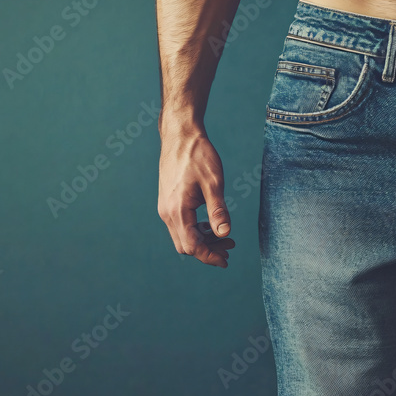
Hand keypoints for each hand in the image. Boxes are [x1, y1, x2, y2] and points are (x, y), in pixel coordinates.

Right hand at [158, 127, 234, 267]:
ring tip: (226, 239)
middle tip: (230, 249)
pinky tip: (212, 226)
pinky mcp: (168, 202)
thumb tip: (225, 234)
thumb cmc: (198, 155)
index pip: (193, 246)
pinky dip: (196, 231)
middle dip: (208, 251)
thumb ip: (218, 210)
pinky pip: (181, 225)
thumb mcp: (214, 183)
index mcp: (178, 210)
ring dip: (203, 241)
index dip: (210, 256)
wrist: (180, 135)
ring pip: (183, 237)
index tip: (226, 260)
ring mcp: (165, 208)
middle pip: (186, 246)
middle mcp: (167, 213)